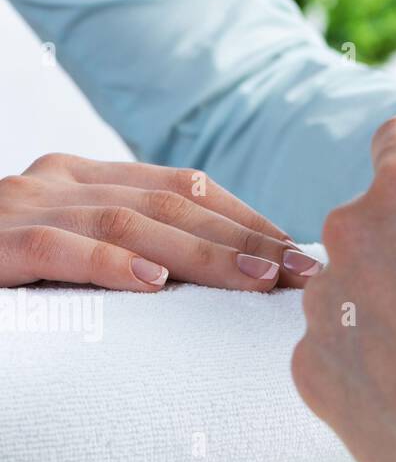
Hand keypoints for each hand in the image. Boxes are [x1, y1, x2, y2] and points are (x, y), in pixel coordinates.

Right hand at [0, 153, 318, 290]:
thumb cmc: (6, 263)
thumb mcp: (72, 244)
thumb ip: (130, 244)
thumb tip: (226, 270)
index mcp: (86, 175)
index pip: (188, 186)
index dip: (247, 216)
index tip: (298, 252)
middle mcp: (58, 178)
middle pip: (173, 202)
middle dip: (244, 237)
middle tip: (300, 272)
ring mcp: (20, 206)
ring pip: (129, 222)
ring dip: (201, 252)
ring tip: (254, 279)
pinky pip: (56, 250)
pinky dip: (109, 265)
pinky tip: (154, 286)